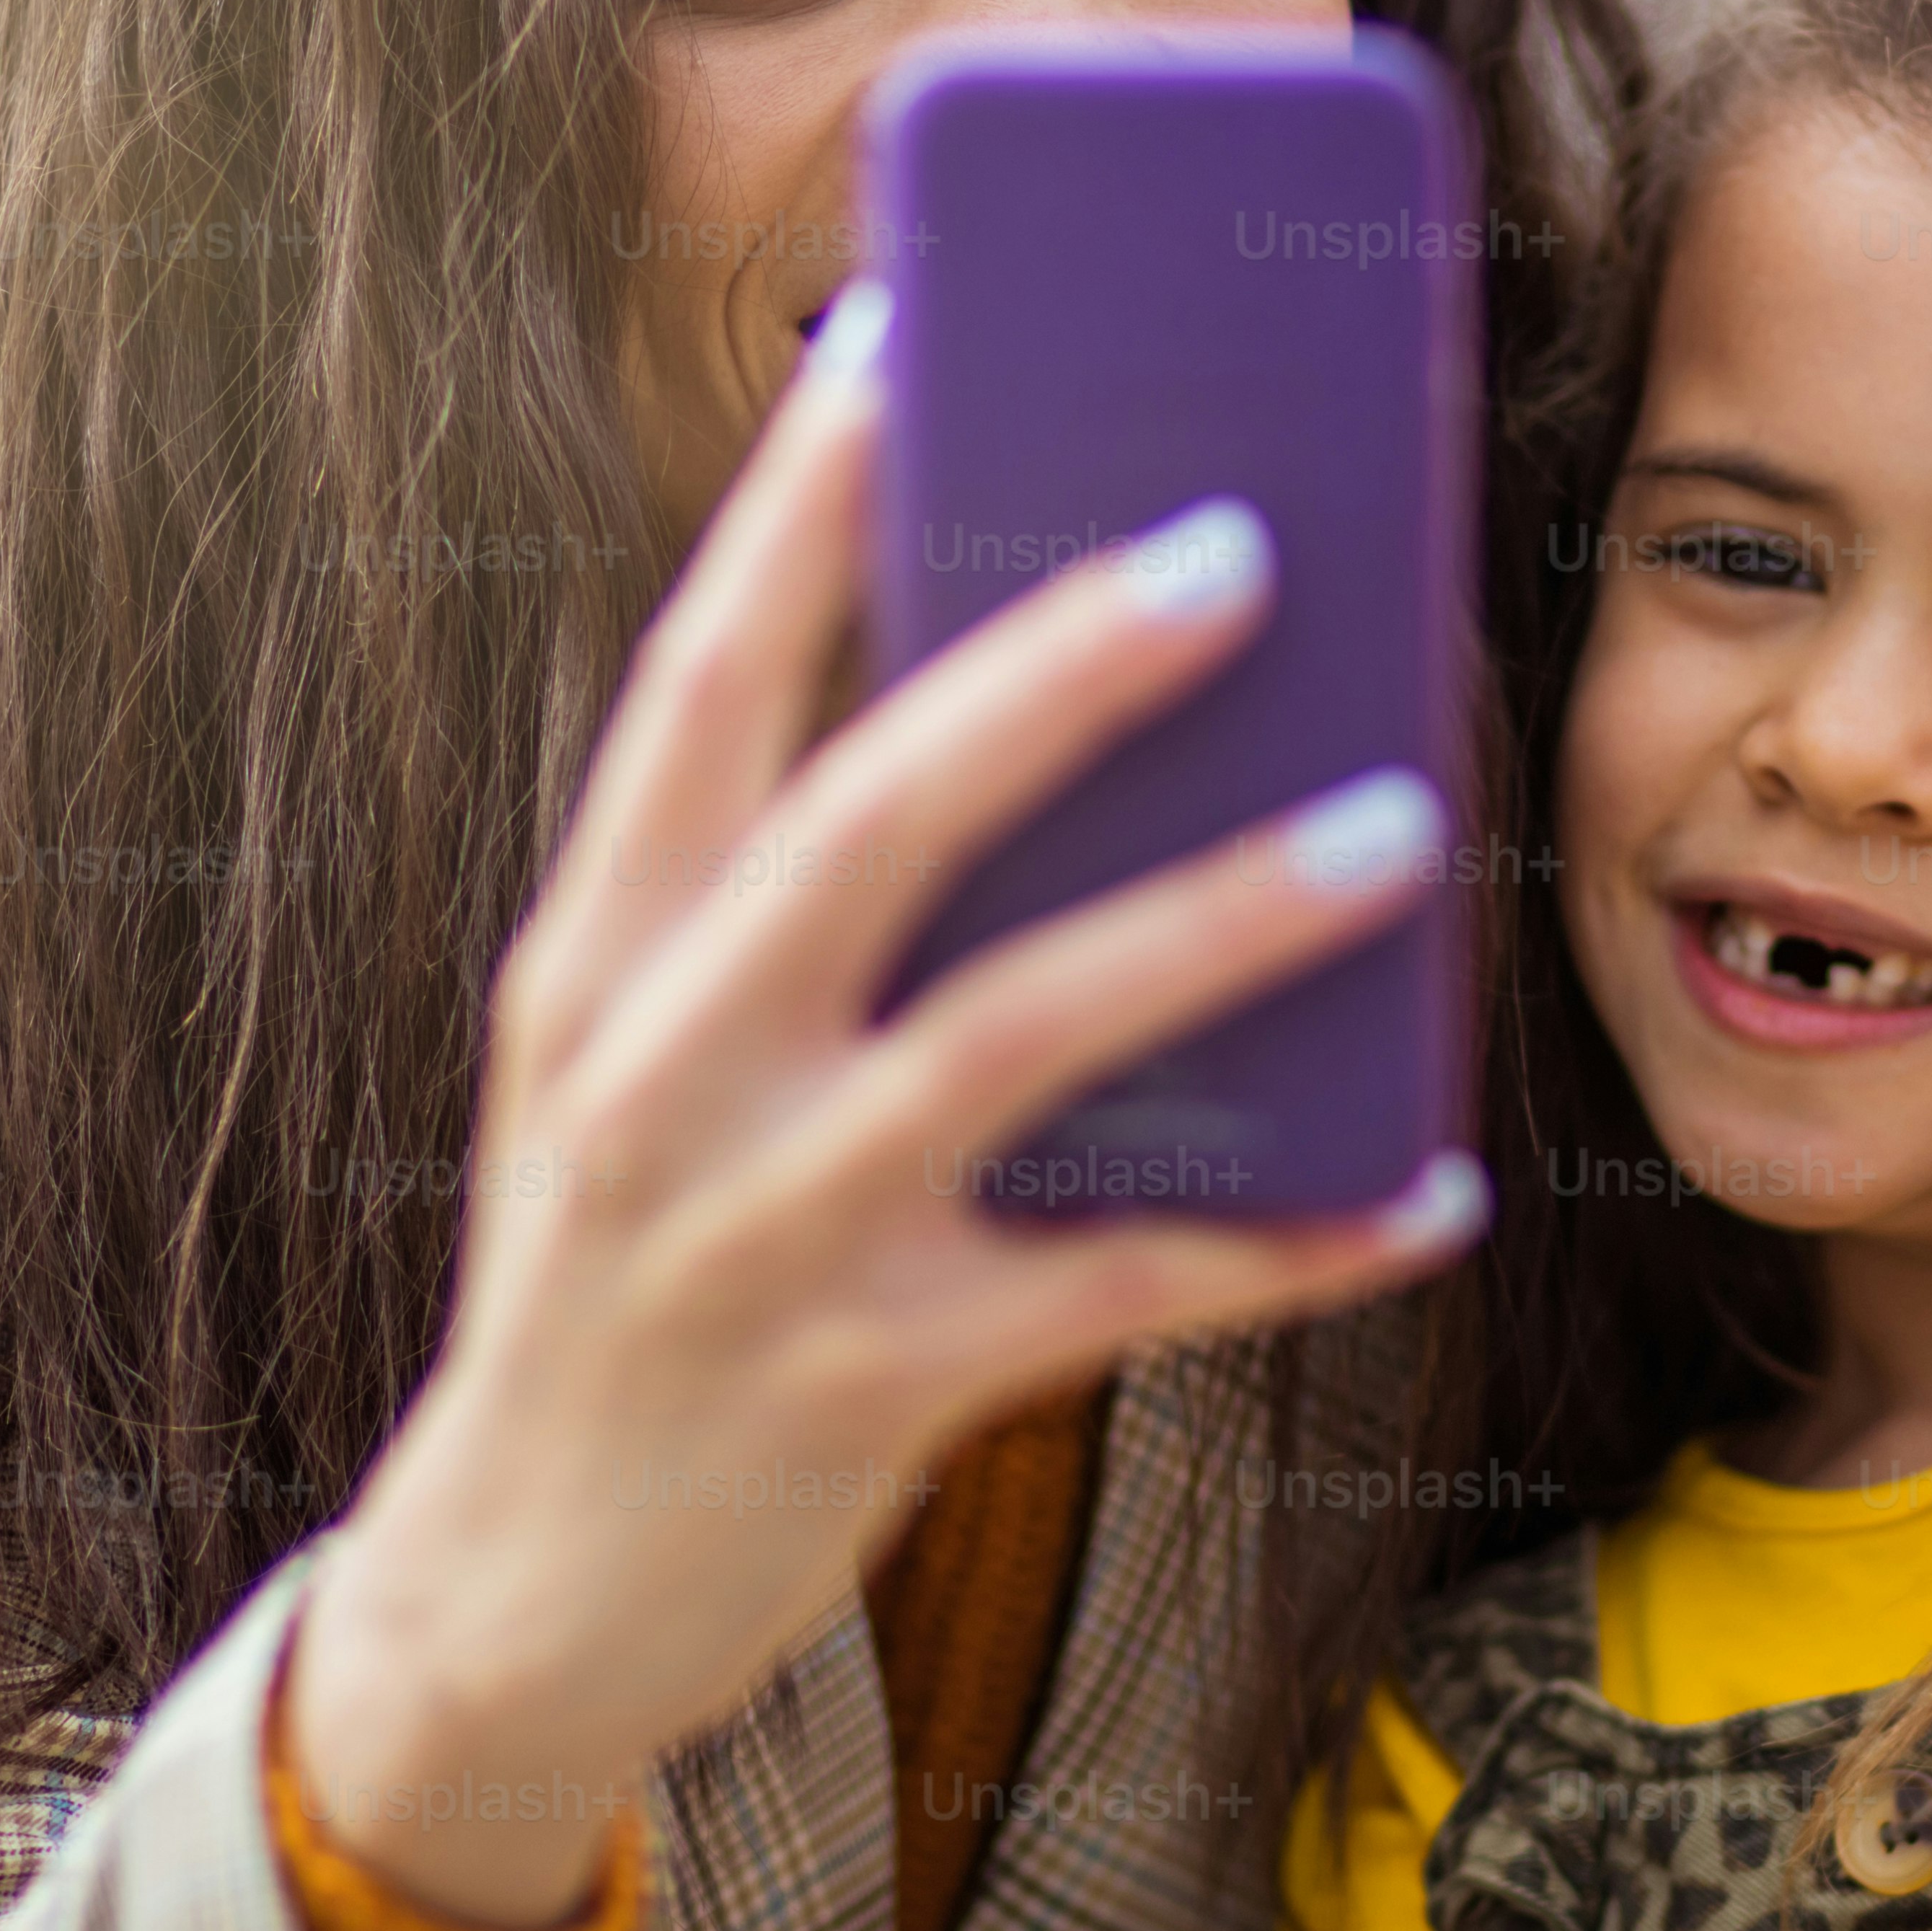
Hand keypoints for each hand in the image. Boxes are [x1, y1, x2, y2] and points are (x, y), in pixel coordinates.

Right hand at [280, 288, 1484, 1928]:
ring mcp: (762, 1232)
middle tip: (1240, 550)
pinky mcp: (867, 1386)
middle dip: (1055, 674)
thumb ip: (777, 907)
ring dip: (1222, 922)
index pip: (694, 684)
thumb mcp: (642, 1062)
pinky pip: (1124, 1285)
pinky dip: (1287, 1239)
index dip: (796, 507)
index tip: (902, 334)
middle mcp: (660, 1069)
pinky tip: (1426, 1189)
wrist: (505, 1596)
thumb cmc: (629, 1271)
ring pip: (1020, 1036)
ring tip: (1401, 823)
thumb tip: (1018, 704)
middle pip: (872, 819)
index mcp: (599, 952)